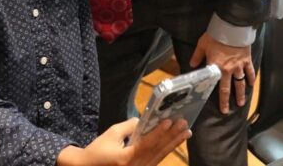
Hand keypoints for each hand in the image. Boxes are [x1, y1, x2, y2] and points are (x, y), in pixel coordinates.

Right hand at [57, 118, 188, 165]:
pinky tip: (174, 142)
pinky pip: (156, 160)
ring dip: (173, 144)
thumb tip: (144, 121)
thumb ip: (129, 127)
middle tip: (185, 125)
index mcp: (126, 158)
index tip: (169, 121)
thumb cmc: (98, 150)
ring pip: (160, 157)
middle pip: (158, 151)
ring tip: (185, 133)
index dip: (159, 133)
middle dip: (172, 137)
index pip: (146, 144)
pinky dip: (165, 150)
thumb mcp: (111, 134)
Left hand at [190, 32, 255, 113]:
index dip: (220, 99)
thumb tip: (192, 65)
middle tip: (228, 111)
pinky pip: (250, 71)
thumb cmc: (215, 37)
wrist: (231, 28)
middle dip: (228, 100)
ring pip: (241, 82)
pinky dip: (251, 78)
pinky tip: (250, 84)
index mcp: (217, 68)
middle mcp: (229, 70)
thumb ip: (197, 56)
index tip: (221, 109)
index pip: (218, 87)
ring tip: (241, 103)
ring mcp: (239, 66)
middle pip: (229, 88)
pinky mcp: (246, 60)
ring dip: (241, 93)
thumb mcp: (202, 45)